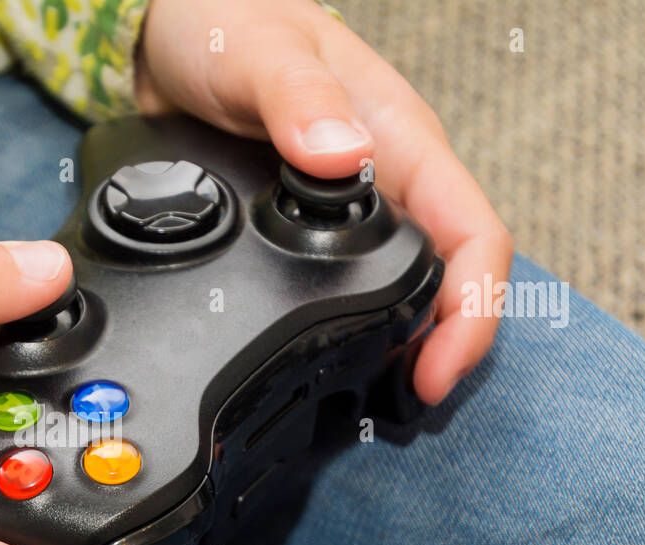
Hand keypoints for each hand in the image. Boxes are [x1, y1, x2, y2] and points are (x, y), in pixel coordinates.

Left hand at [136, 0, 512, 404]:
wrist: (172, 38)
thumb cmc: (225, 23)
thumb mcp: (255, 52)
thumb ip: (296, 96)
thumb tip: (340, 153)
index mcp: (397, 139)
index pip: (471, 234)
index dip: (472, 309)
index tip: (437, 369)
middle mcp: (386, 180)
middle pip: (450, 279)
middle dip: (443, 347)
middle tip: (404, 407)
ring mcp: (350, 210)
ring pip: (405, 291)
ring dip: (402, 347)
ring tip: (372, 402)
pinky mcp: (309, 230)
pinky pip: (349, 287)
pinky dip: (353, 330)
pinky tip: (329, 362)